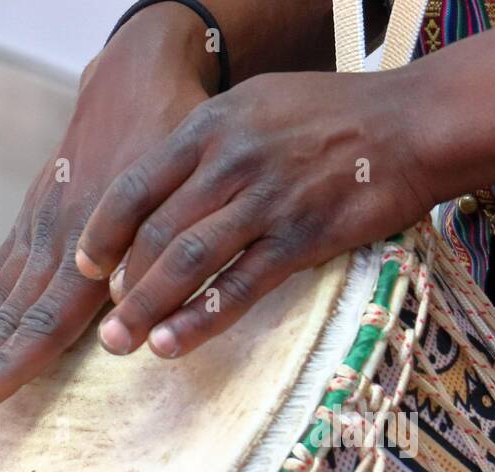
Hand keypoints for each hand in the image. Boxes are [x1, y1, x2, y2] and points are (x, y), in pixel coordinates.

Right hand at [0, 6, 214, 419]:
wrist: (137, 82)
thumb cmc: (172, 145)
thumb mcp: (177, 198)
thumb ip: (149, 256)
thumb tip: (133, 312)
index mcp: (91, 250)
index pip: (44, 323)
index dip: (9, 363)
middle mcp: (54, 246)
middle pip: (2, 321)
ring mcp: (37, 233)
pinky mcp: (32, 223)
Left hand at [75, 68, 433, 358]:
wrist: (411, 125)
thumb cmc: (336, 116)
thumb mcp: (259, 104)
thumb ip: (211, 142)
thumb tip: (169, 185)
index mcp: (212, 125)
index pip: (137, 183)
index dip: (103, 231)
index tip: (83, 267)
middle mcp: (231, 160)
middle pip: (155, 230)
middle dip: (120, 285)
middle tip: (99, 326)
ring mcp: (266, 200)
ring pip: (188, 259)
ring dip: (148, 307)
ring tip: (122, 344)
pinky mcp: (302, 237)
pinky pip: (239, 285)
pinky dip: (201, 318)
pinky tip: (174, 344)